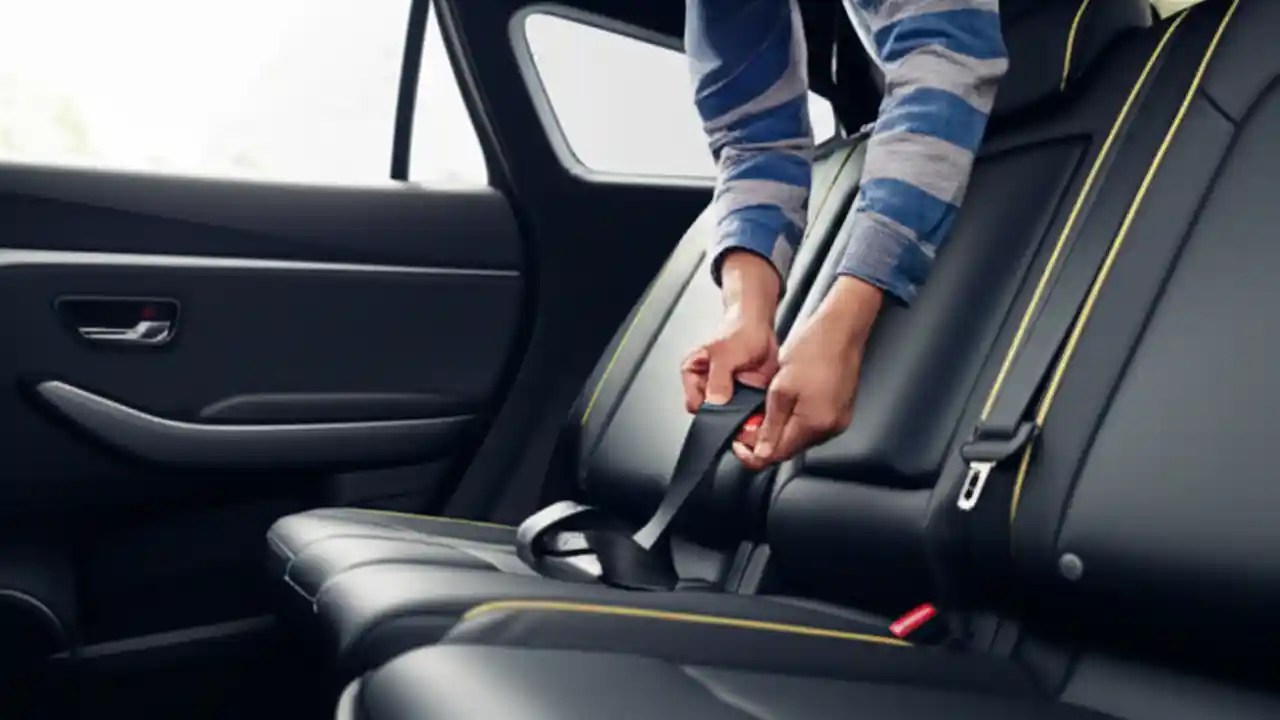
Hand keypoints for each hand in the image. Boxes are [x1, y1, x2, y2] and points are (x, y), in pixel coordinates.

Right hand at [681, 252, 780, 410]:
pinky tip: (759, 398)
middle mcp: (707, 386)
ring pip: (731, 415)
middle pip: (713, 413)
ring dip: (743, 413)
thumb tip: (715, 401)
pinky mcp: (744, 396)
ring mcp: (726, 393)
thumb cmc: (738, 331)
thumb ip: (718, 379)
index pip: (694, 404)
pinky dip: (755, 410)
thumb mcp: (724, 354)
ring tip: (751, 397)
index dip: (708, 409)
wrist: (759, 326)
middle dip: (728, 414)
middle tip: (741, 402)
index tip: (724, 404)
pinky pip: (748, 412)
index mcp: (693, 374)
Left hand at [732, 276, 882, 469]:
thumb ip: (769, 424)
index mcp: (815, 425)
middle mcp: (829, 429)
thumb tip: (760, 452)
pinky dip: (796, 419)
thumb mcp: (779, 388)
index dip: (753, 453)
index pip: (777, 456)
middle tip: (749, 419)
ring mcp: (837, 421)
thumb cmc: (813, 350)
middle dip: (766, 439)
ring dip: (780, 428)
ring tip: (768, 406)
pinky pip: (812, 426)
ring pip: (799, 437)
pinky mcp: (840, 411)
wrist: (840, 330)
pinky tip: (788, 402)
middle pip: (789, 449)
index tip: (738, 442)